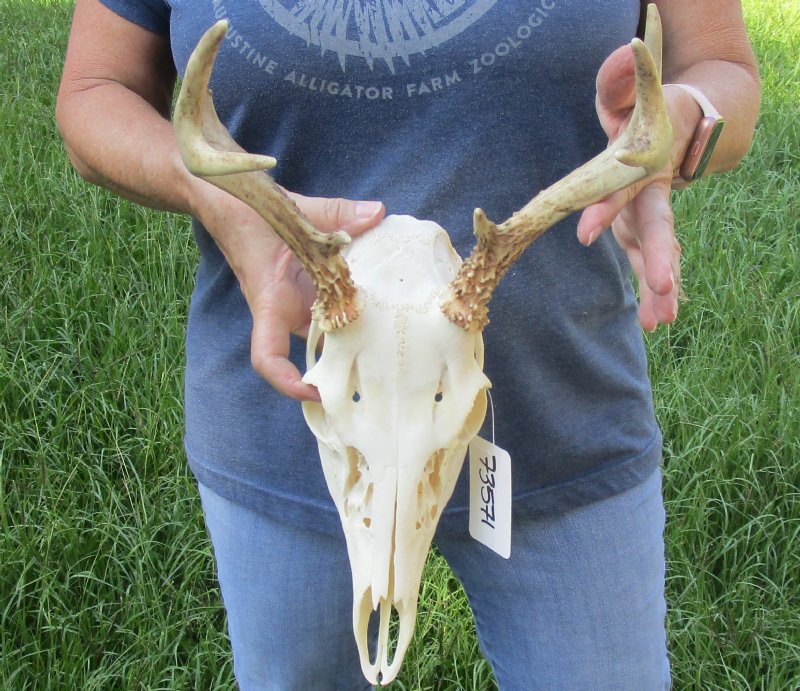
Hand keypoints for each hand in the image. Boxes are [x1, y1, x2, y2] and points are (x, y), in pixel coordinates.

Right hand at [194, 185, 384, 400]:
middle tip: (376, 380)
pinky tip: (387, 304)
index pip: (268, 357)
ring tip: (392, 350)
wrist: (231, 204)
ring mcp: (299, 302)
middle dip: (338, 371)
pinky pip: (335, 309)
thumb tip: (378, 213)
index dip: (287, 382)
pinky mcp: (311, 290)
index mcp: (271, 301)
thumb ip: (336, 214)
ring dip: (354, 340)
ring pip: (328, 333)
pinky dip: (355, 308)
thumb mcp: (290, 211)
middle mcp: (285, 310)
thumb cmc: (249, 212)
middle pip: (310, 354)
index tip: (315, 393)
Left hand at [576, 45, 688, 330]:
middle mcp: (653, 193)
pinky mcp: (646, 226)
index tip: (584, 234)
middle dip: (661, 257)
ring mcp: (652, 213)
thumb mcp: (629, 91)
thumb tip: (626, 53)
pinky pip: (654, 260)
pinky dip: (657, 289)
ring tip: (661, 322)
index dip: (605, 209)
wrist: (679, 126)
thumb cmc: (644, 109)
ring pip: (660, 252)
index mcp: (644, 163)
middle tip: (664, 286)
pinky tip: (657, 319)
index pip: (621, 188)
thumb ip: (619, 78)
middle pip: (658, 227)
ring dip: (662, 287)